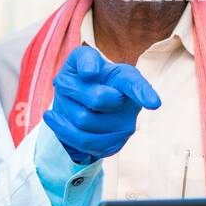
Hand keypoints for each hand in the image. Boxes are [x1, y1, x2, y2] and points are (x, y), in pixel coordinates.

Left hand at [42, 45, 160, 162]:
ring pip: (83, 120)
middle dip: (74, 89)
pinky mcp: (111, 147)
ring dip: (66, 107)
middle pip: (97, 98)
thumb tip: (90, 74)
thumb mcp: (81, 60)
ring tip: (66, 100)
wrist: (78, 104)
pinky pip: (81, 141)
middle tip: (68, 85)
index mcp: (127, 79)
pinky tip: (52, 117)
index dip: (144, 93)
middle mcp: (131, 105)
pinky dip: (61, 127)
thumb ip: (85, 58)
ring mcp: (123, 129)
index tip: (153, 103)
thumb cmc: (83, 78)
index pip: (135, 85)